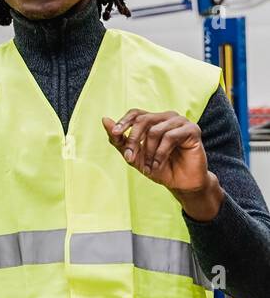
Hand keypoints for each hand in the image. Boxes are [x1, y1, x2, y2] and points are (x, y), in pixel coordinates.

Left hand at [102, 111, 223, 218]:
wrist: (181, 183)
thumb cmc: (158, 167)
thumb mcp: (134, 155)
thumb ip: (119, 139)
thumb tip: (104, 119)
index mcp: (154, 120)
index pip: (135, 113)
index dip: (123, 122)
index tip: (115, 134)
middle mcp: (167, 117)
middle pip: (142, 120)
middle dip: (133, 140)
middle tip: (130, 158)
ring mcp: (180, 122)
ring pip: (155, 130)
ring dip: (148, 152)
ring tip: (148, 166)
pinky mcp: (192, 130)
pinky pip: (170, 137)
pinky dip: (160, 153)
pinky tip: (158, 164)